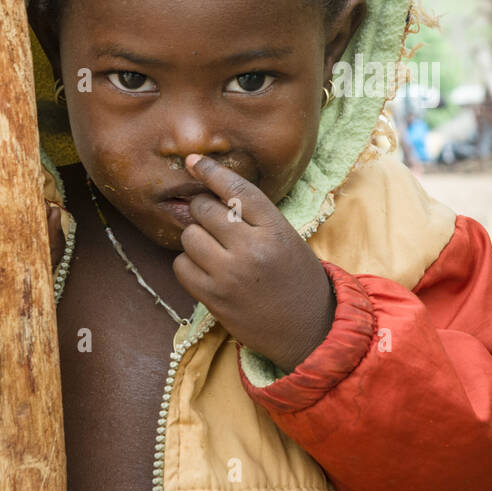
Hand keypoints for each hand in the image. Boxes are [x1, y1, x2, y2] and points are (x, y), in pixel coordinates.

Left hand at [173, 154, 335, 373]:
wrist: (309, 328)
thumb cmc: (299, 278)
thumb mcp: (288, 238)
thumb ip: (256, 217)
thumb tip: (213, 195)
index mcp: (275, 228)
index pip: (237, 190)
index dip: (211, 171)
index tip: (194, 161)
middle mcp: (252, 249)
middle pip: (205, 210)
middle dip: (203, 210)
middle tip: (212, 220)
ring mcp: (230, 275)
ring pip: (189, 236)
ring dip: (195, 238)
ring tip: (212, 248)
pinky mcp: (214, 298)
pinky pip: (181, 267)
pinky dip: (188, 264)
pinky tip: (204, 268)